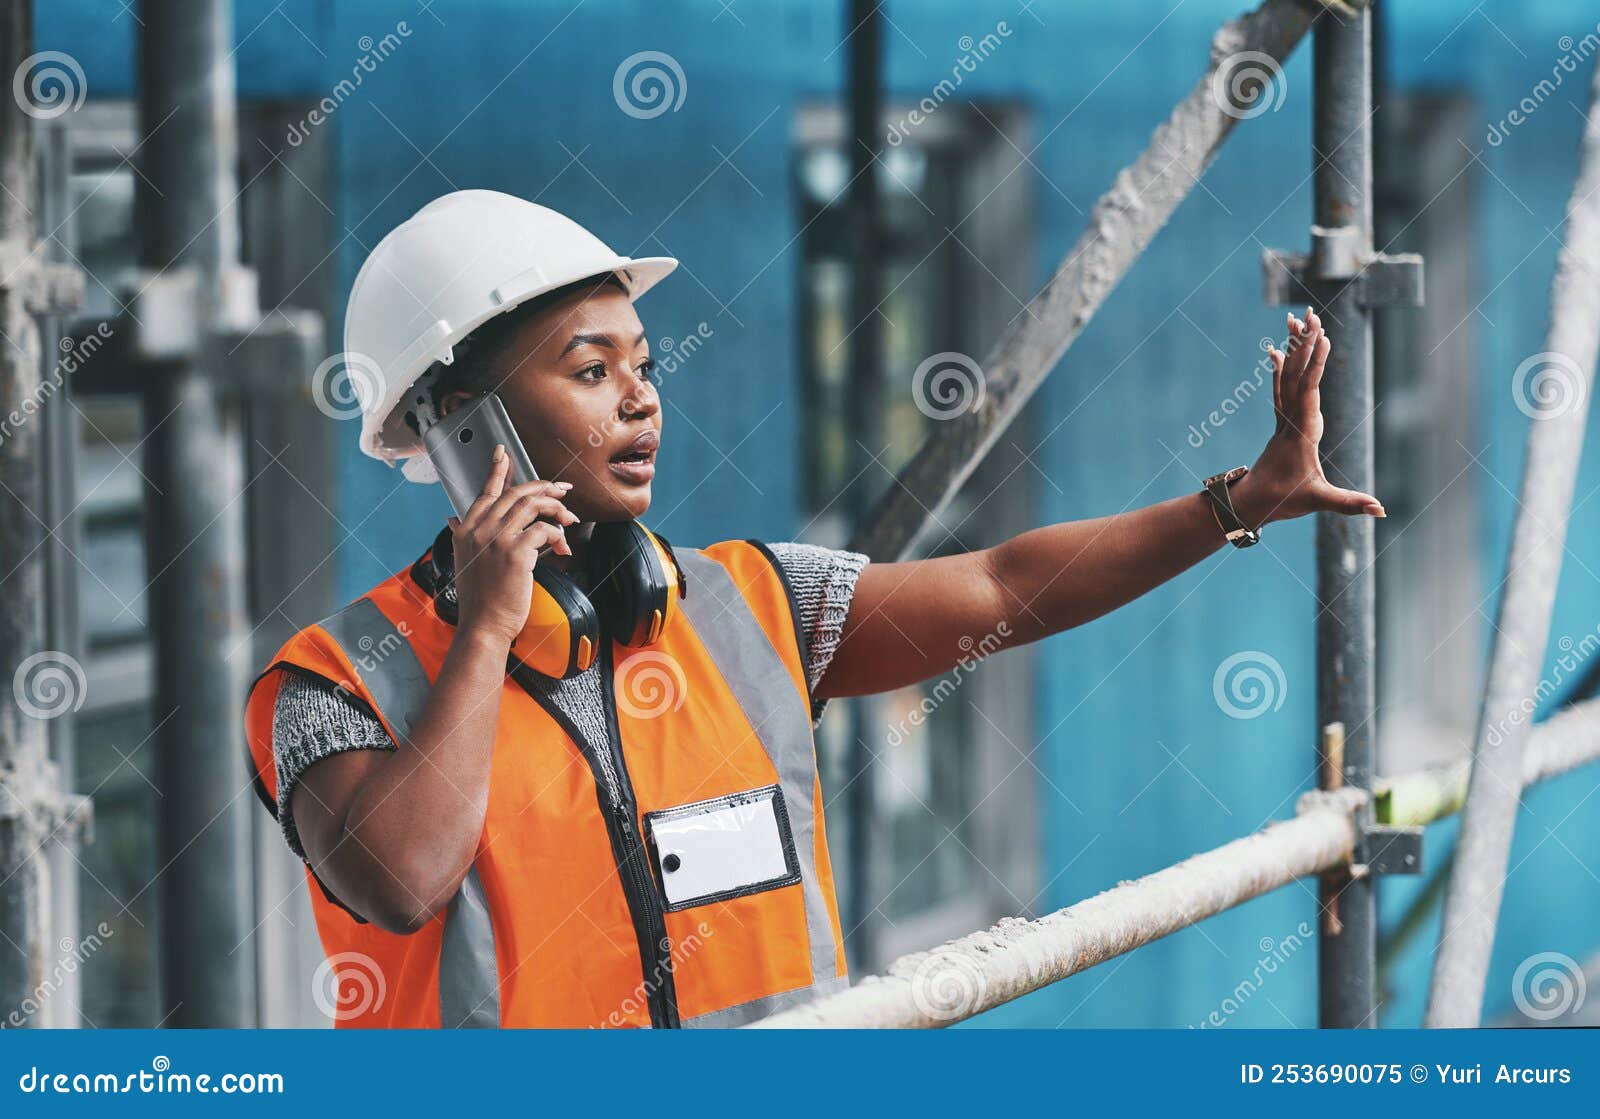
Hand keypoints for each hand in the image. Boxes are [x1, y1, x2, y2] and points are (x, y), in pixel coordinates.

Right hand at [449, 444, 579, 645]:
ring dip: (557, 509)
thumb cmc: (479, 598)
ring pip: (533, 505)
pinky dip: (559, 536)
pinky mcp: (516, 552)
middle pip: (516, 493)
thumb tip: (453, 519)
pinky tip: (563, 548)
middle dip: (544, 487)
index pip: (484, 492)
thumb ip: (461, 536)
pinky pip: (545, 530)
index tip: (504, 452)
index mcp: (467, 529)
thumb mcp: (463, 561)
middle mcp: (479, 529)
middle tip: (563, 490)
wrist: (483, 625)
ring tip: (570, 520)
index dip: (496, 470)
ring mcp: (497, 539)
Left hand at [1231, 307, 1385, 528]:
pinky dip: (1281, 368)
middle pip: (1297, 374)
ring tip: (1296, 321)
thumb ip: (1349, 504)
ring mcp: (1283, 420)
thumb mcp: (1318, 502)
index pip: (1308, 391)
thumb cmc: (1283, 502)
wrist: (1250, 503)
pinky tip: (1277, 351)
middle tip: (1310, 314)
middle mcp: (1289, 420)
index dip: (1315, 364)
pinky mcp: (1281, 423)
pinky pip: (1280, 388)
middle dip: (1304, 344)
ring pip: (1287, 377)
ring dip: (1293, 349)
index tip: (1323, 337)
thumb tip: (1380, 510)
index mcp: (1300, 432)